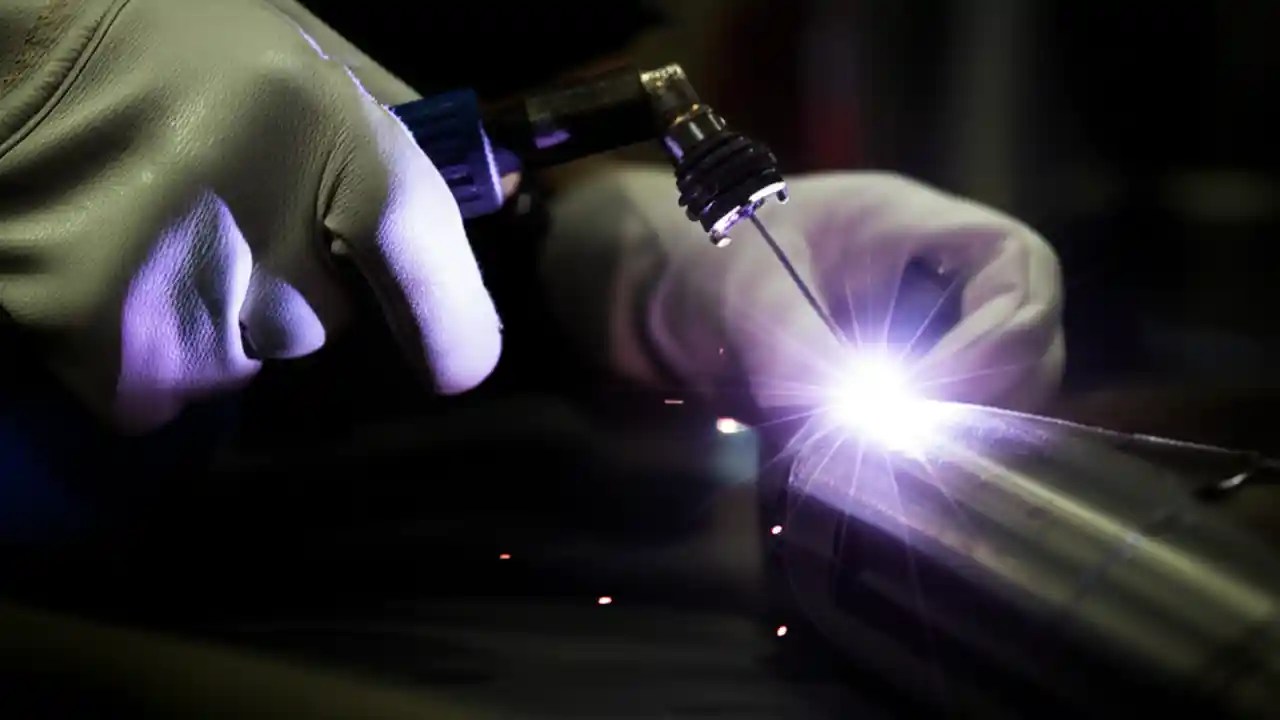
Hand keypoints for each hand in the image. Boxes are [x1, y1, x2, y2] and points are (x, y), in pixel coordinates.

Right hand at [0, 0, 500, 432]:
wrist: (12, 51)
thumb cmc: (178, 45)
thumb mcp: (310, 64)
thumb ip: (406, 136)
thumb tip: (504, 193)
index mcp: (335, 145)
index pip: (432, 286)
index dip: (452, 332)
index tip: (451, 359)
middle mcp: (261, 235)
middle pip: (320, 329)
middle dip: (290, 290)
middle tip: (231, 216)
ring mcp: (176, 305)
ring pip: (241, 361)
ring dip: (217, 317)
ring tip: (165, 233)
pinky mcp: (102, 354)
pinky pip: (163, 391)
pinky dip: (149, 346)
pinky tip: (122, 270)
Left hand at [546, 167, 1062, 411]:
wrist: (650, 290)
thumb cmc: (696, 255)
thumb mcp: (745, 297)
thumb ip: (801, 355)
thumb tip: (863, 428)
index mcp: (911, 224)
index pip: (1019, 265)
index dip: (1002, 335)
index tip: (934, 394)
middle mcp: (932, 276)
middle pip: (1024, 336)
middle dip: (987, 394)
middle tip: (917, 446)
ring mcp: (918, 328)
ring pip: (995, 386)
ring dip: (961, 430)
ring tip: (896, 462)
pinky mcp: (892, 379)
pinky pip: (944, 417)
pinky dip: (925, 448)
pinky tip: (880, 469)